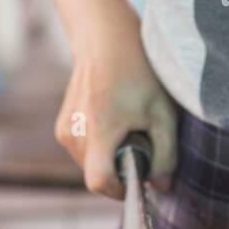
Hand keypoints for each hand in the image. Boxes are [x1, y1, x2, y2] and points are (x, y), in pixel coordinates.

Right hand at [54, 20, 177, 197]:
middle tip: (140, 143)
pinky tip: (112, 121)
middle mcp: (75, 134)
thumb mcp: (163, 113)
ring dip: (110, 158)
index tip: (139, 181)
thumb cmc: (138, 72)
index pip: (100, 182)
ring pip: (90, 165)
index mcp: (99, 130)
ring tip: (126, 128)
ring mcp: (65, 131)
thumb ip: (166, 155)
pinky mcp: (62, 127)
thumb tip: (162, 187)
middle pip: (97, 175)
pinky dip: (100, 147)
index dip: (121, 190)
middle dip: (120, 170)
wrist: (103, 38)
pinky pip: (84, 152)